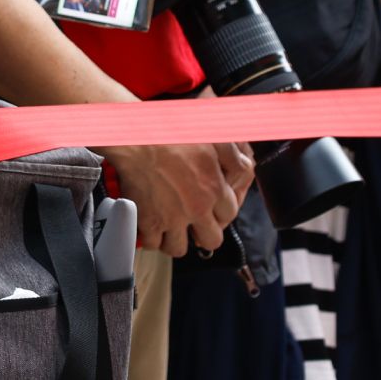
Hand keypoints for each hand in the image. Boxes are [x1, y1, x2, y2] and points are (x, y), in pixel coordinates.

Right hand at [101, 140, 246, 256]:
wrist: (135, 135)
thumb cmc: (172, 130)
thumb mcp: (214, 135)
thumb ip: (233, 156)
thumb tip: (245, 168)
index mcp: (214, 188)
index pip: (230, 215)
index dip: (223, 212)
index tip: (214, 208)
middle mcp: (196, 208)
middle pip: (211, 240)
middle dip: (206, 233)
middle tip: (196, 221)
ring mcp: (170, 218)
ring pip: (180, 249)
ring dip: (177, 239)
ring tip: (172, 226)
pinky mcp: (147, 220)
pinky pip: (152, 244)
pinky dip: (151, 238)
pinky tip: (151, 224)